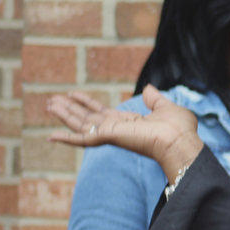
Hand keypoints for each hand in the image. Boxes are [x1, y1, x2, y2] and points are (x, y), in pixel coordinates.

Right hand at [48, 85, 203, 180]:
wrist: (180, 140)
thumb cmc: (179, 129)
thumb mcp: (166, 107)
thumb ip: (155, 99)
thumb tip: (148, 89)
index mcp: (129, 122)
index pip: (102, 112)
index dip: (87, 103)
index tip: (73, 94)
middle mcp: (117, 129)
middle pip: (87, 117)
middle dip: (70, 109)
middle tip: (52, 100)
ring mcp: (112, 134)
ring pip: (81, 124)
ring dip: (64, 115)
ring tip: (49, 104)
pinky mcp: (109, 138)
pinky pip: (83, 139)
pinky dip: (66, 139)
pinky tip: (50, 137)